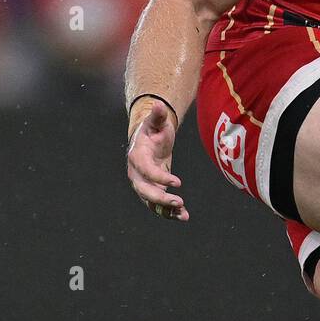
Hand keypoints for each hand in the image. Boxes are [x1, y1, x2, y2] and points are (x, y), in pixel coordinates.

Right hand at [126, 100, 188, 219]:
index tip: (178, 182)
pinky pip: (157, 205)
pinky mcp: (151, 191)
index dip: (160, 177)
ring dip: (165, 210)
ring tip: (183, 214)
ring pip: (150, 201)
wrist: (150, 141)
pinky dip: (168, 212)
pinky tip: (183, 216)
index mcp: (137, 156)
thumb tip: (159, 104)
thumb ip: (158, 116)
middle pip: (144, 190)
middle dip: (161, 198)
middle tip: (179, 201)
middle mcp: (136, 173)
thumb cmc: (154, 130)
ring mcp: (142, 184)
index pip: (146, 170)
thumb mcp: (157, 122)